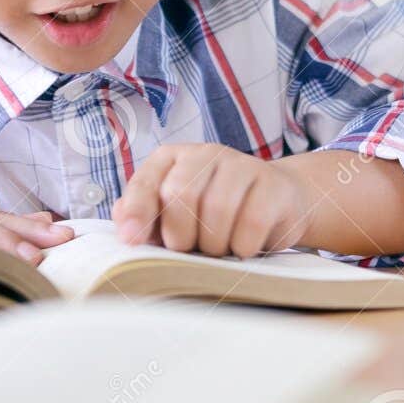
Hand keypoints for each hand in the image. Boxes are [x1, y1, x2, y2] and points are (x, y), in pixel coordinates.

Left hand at [112, 143, 312, 256]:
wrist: (277, 202)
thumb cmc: (216, 212)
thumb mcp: (177, 215)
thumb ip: (147, 219)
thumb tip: (126, 228)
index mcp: (173, 158)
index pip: (146, 182)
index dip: (137, 213)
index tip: (132, 242)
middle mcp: (206, 154)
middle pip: (180, 194)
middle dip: (180, 234)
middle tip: (189, 249)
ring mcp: (242, 164)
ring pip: (217, 210)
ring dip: (215, 244)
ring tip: (220, 248)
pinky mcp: (272, 183)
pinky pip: (252, 223)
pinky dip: (243, 245)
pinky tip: (244, 246)